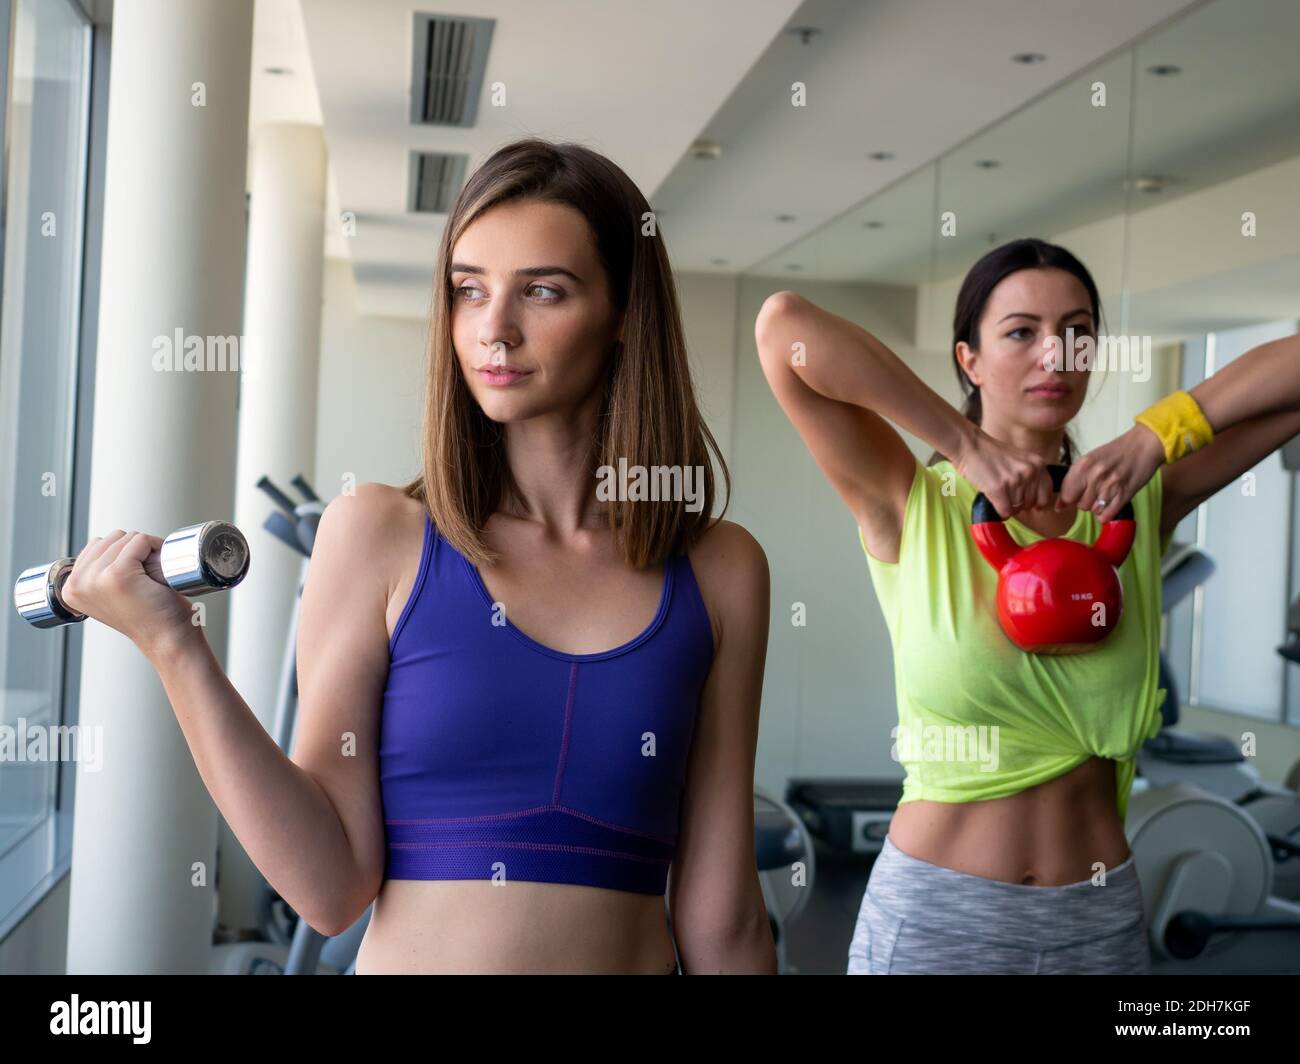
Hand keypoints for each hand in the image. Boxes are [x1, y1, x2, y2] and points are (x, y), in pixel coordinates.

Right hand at [60, 530, 196, 653]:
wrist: (168, 639)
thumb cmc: (149, 617)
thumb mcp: (110, 594)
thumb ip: (98, 573)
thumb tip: (103, 542)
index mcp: (70, 588)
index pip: (96, 545)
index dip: (122, 553)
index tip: (135, 577)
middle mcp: (76, 583)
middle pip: (110, 538)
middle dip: (133, 549)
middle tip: (147, 576)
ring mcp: (96, 578)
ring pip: (125, 538)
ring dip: (145, 549)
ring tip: (152, 576)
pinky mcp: (118, 573)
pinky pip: (139, 540)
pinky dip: (155, 547)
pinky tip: (160, 568)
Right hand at [952, 428, 1056, 520]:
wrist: (969, 445)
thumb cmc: (991, 454)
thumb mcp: (1021, 460)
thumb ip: (1032, 476)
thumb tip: (1037, 504)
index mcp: (1038, 464)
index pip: (1045, 496)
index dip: (1035, 503)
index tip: (1027, 503)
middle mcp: (1030, 471)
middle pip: (1030, 505)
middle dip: (1018, 504)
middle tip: (1006, 494)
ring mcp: (1014, 480)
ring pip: (1016, 509)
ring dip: (1006, 505)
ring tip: (997, 491)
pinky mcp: (998, 488)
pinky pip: (1005, 512)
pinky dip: (999, 511)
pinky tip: (993, 499)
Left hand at [1056, 424, 1165, 522]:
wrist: (1144, 444)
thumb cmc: (1116, 452)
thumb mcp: (1090, 460)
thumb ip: (1073, 480)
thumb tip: (1059, 506)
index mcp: (1083, 465)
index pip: (1066, 495)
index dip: (1069, 498)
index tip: (1074, 497)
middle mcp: (1094, 476)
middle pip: (1080, 505)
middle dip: (1085, 501)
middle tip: (1095, 491)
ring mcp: (1110, 486)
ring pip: (1093, 511)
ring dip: (1098, 507)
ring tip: (1106, 493)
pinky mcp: (1124, 494)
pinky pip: (1107, 515)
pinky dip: (1107, 514)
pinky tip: (1111, 503)